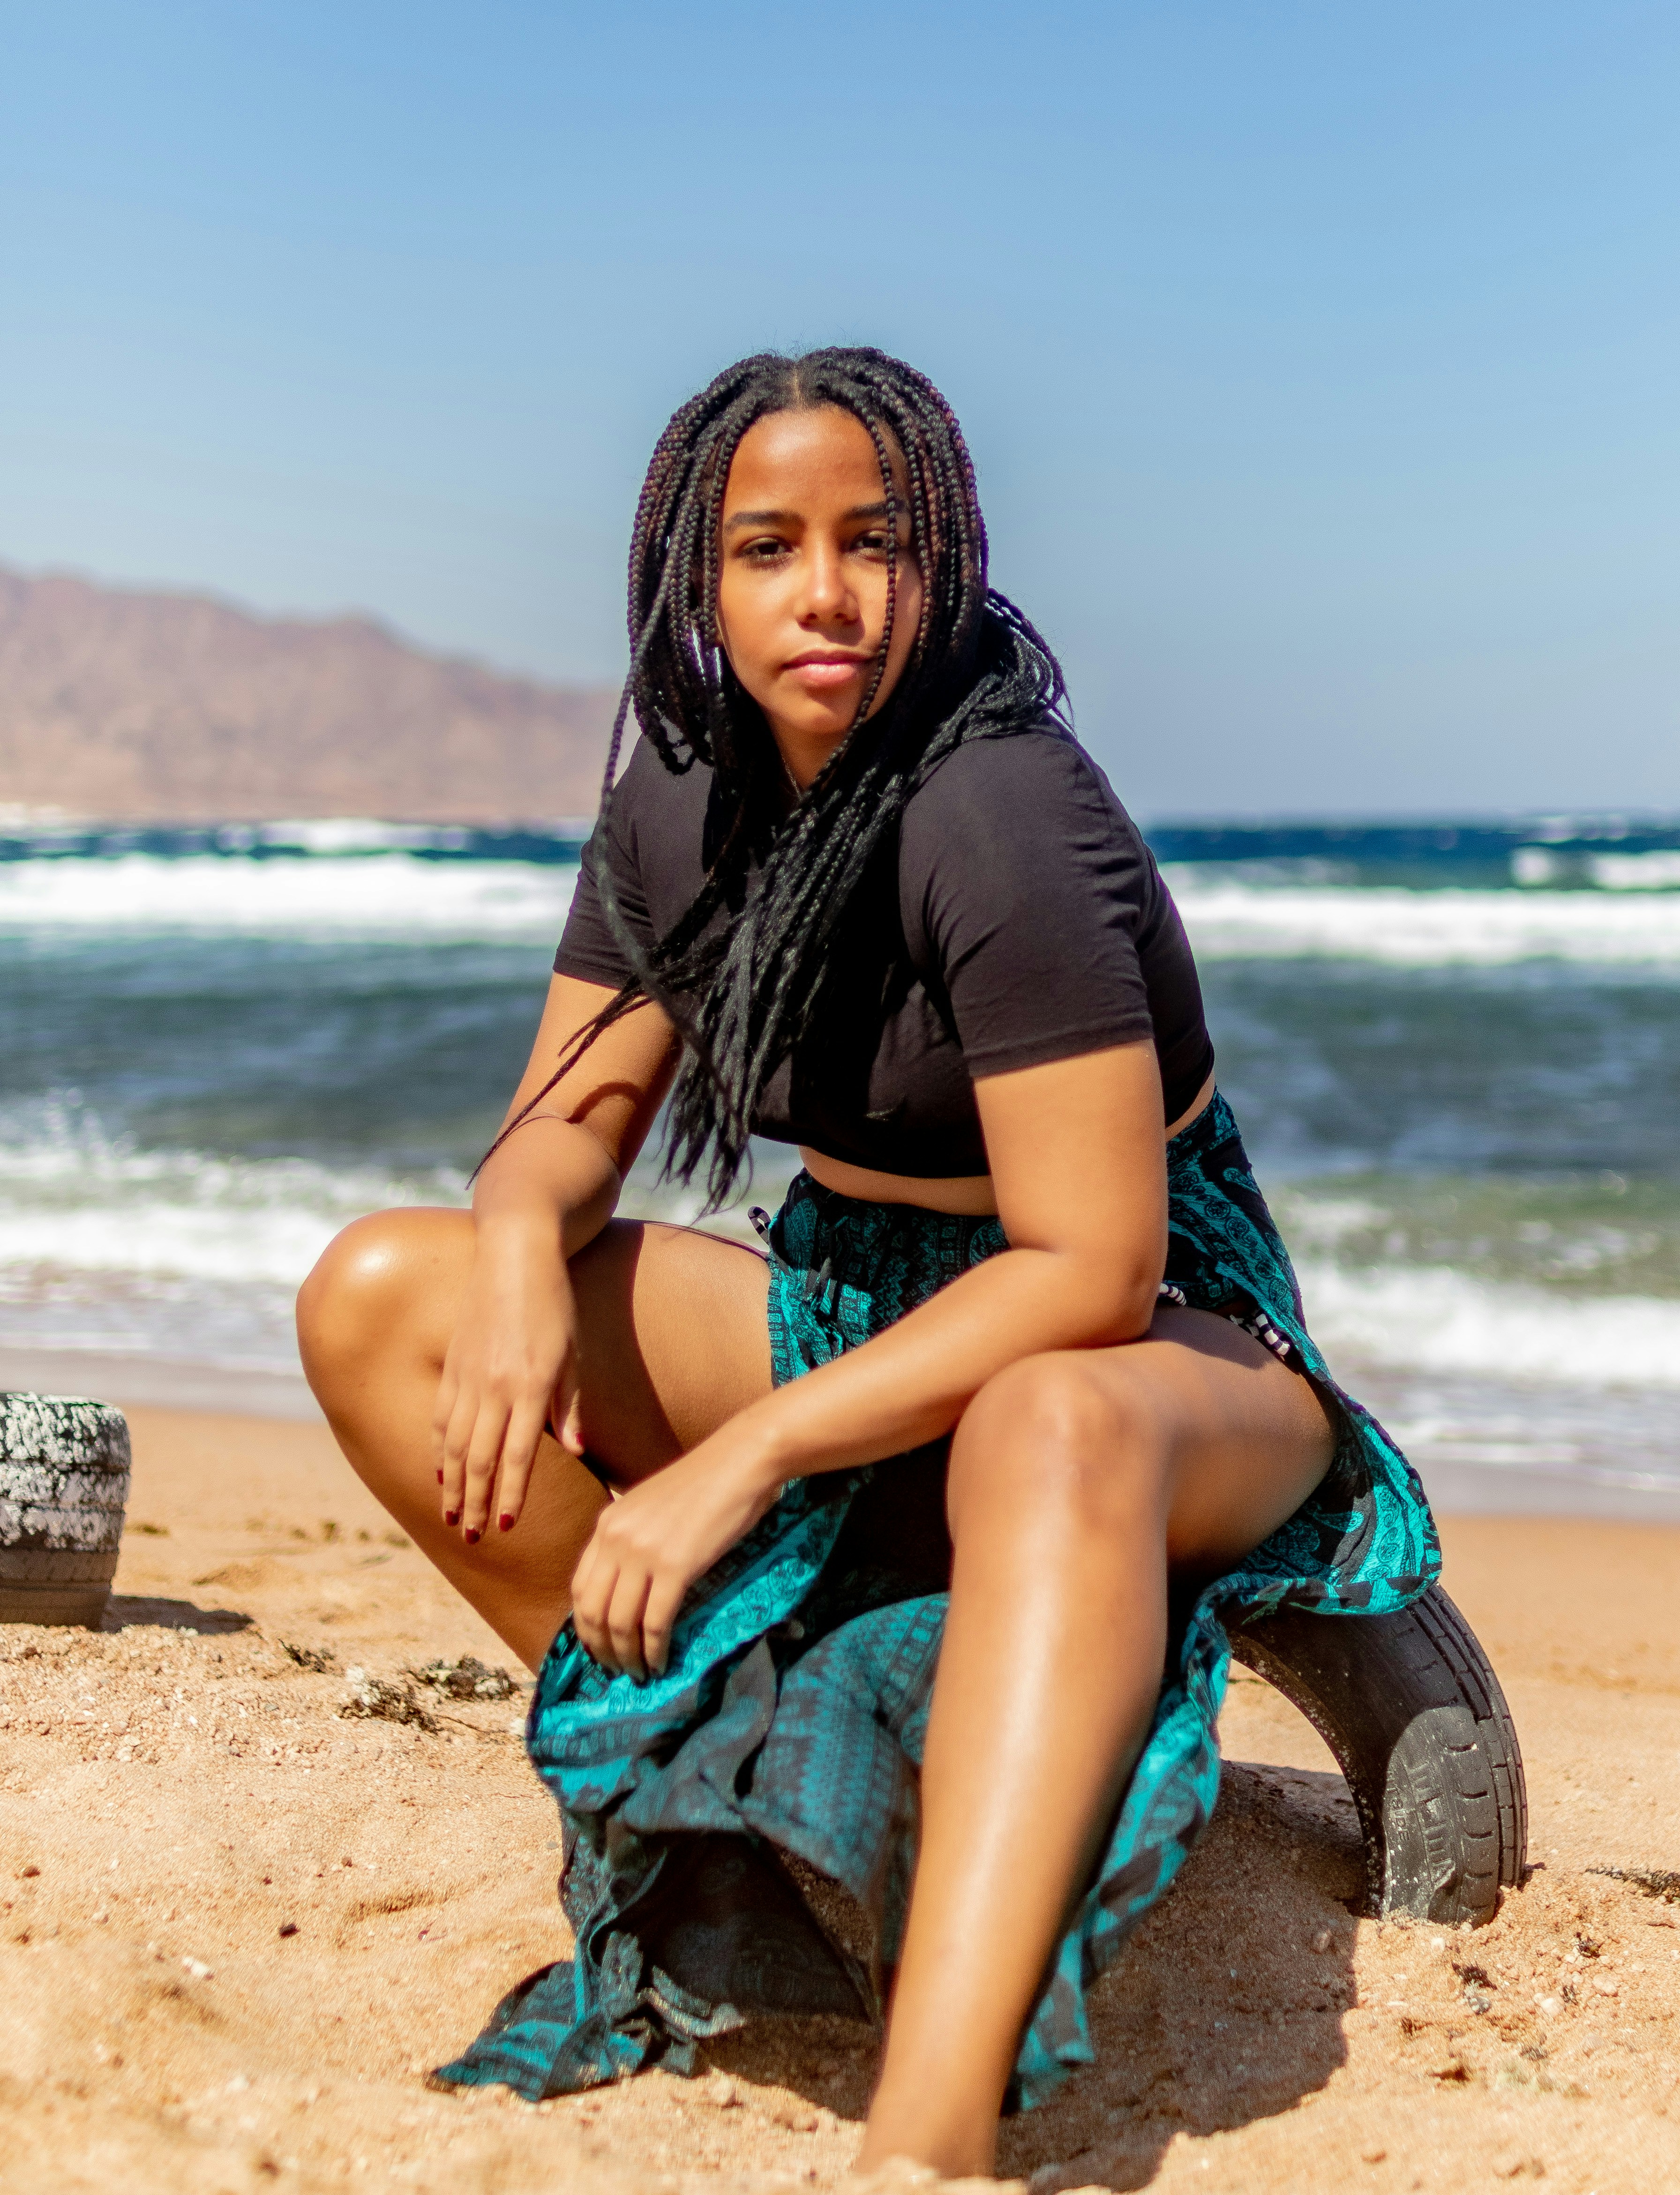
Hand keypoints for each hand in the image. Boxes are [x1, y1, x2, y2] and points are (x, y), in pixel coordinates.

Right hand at [433, 1216, 584, 1540]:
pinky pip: (441, 1417)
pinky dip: (438, 1449)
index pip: (519, 1455)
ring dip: (452, 1486)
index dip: (512, 1493)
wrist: (514, 1254)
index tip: (509, 1526)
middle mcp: (495, 1385)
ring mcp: (468, 1375)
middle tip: (472, 1537)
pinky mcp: (452, 1363)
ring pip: (455, 1444)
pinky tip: (439, 1472)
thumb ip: (571, 1405)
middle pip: (480, 1459)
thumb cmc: (554, 1304)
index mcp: (530, 1385)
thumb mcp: (574, 1352)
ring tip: (451, 1518)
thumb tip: (576, 1453)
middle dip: (476, 1502)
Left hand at [569, 1427, 784, 1680]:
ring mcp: (643, 1552)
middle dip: (601, 1649)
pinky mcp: (675, 1566)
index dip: (585, 1626)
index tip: (600, 1647)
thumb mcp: (652, 1507)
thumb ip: (634, 1539)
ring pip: (620, 1622)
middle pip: (592, 1611)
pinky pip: (654, 1622)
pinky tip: (661, 1663)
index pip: (579, 1588)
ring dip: (627, 1657)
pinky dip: (654, 1650)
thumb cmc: (706, 1482)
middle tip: (616, 1671)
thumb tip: (632, 1586)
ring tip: (639, 1674)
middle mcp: (615, 1538)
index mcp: (607, 1524)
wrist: (741, 1461)